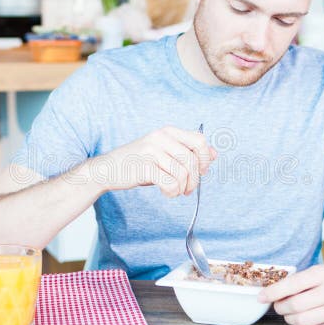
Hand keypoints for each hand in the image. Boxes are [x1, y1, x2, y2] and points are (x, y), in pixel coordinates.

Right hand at [91, 126, 216, 197]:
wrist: (109, 170)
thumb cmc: (139, 163)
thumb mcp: (165, 154)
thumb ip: (188, 152)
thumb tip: (214, 153)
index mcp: (168, 131)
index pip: (200, 140)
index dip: (205, 158)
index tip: (201, 172)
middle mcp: (161, 137)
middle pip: (192, 160)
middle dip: (194, 180)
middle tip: (188, 189)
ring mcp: (152, 151)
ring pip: (182, 173)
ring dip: (182, 188)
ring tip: (175, 191)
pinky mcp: (145, 166)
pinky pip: (170, 182)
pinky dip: (172, 192)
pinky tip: (166, 192)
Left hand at [257, 264, 323, 324]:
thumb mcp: (318, 274)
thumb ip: (296, 282)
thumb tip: (268, 295)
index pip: (293, 284)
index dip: (273, 292)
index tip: (261, 297)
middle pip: (296, 305)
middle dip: (281, 308)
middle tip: (280, 307)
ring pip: (302, 321)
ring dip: (290, 320)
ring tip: (292, 315)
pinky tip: (303, 323)